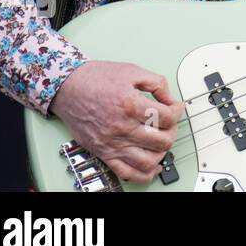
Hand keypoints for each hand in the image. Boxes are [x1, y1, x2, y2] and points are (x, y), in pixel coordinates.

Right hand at [50, 60, 185, 183]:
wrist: (68, 87)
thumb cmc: (96, 79)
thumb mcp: (132, 71)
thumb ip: (157, 83)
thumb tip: (170, 99)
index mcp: (130, 105)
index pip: (168, 117)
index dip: (177, 111)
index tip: (176, 107)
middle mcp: (122, 128)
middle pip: (162, 141)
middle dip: (172, 131)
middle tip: (169, 124)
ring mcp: (112, 143)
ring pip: (148, 161)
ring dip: (162, 153)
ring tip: (161, 142)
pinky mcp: (103, 152)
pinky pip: (126, 173)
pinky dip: (144, 174)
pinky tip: (153, 166)